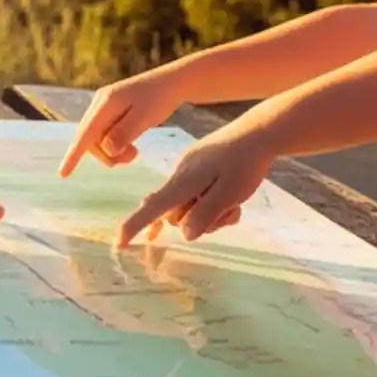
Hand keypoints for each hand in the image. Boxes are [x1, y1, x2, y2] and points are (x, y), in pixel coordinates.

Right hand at [58, 69, 184, 176]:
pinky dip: (116, 145)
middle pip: (90, 139)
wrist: (171, 83)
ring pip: (98, 139)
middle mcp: (99, 103)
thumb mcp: (145, 117)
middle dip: (107, 154)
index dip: (73, 155)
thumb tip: (107, 150)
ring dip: (113, 151)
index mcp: (106, 103)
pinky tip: (131, 145)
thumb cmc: (160, 99)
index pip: (85, 133)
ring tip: (135, 152)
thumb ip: (124, 133)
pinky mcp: (110, 112)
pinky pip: (105, 134)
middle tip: (133, 156)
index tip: (63, 174)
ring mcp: (103, 107)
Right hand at [117, 125, 271, 247]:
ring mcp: (189, 171)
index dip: (135, 226)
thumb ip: (205, 215)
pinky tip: (234, 196)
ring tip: (235, 203)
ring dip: (210, 213)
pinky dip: (213, 202)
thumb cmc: (244, 164)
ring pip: (189, 206)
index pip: (152, 208)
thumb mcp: (229, 194)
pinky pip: (198, 194)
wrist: (258, 133)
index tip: (119, 243)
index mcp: (183, 182)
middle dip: (196, 221)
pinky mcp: (199, 168)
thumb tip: (185, 235)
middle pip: (175, 213)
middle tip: (228, 212)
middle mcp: (180, 176)